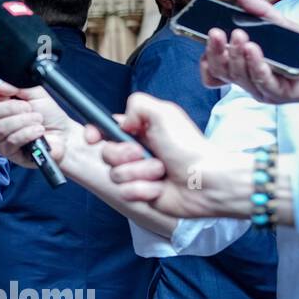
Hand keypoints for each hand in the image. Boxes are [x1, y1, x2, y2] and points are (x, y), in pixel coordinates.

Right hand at [0, 81, 78, 167]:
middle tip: (29, 108)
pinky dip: (27, 133)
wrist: (64, 135)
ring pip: (0, 127)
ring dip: (23, 121)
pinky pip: (11, 141)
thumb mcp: (35, 92)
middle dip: (11, 108)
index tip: (8, 92)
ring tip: (38, 120)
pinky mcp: (8, 152)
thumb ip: (16, 84)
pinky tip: (38, 131)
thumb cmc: (49, 115)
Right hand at [89, 92, 246, 218]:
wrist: (206, 181)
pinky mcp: (141, 193)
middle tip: (144, 154)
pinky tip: (160, 188)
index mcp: (140, 130)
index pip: (104, 129)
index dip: (95, 133)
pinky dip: (144, 189)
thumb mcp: (164, 113)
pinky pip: (126, 192)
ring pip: (115, 175)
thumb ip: (137, 104)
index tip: (93, 138)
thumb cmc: (187, 147)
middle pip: (106, 153)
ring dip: (139, 173)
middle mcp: (136, 151)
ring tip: (160, 172)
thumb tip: (122, 123)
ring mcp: (138, 174)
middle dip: (124, 155)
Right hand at [200, 0, 298, 109]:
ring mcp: (261, 89)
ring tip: (238, 36)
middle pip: (222, 70)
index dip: (207, 55)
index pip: (214, 67)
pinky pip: (262, 81)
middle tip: (215, 32)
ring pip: (239, 75)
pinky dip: (256, 65)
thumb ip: (260, 11)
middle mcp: (248, 79)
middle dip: (215, 51)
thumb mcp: (280, 25)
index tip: (208, 36)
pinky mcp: (279, 94)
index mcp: (243, 65)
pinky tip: (254, 50)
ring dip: (235, 55)